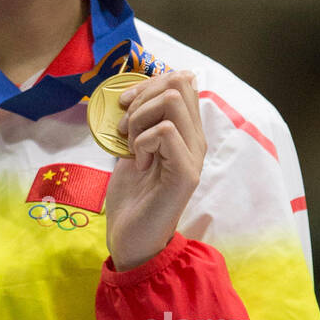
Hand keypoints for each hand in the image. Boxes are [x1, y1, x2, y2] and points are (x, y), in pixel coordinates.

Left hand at [104, 70, 205, 269]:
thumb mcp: (130, 150)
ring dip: (140, 118)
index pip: (182, 80)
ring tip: (131, 146)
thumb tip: (128, 95)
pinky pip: (165, 131)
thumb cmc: (131, 198)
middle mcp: (195, 140)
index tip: (124, 106)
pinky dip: (142, 141)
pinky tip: (139, 163)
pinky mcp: (186, 173)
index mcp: (185, 132)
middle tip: (125, 130)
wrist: (130, 239)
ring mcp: (193, 156)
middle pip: (179, 82)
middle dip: (142, 98)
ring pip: (173, 100)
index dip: (149, 83)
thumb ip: (137, 124)